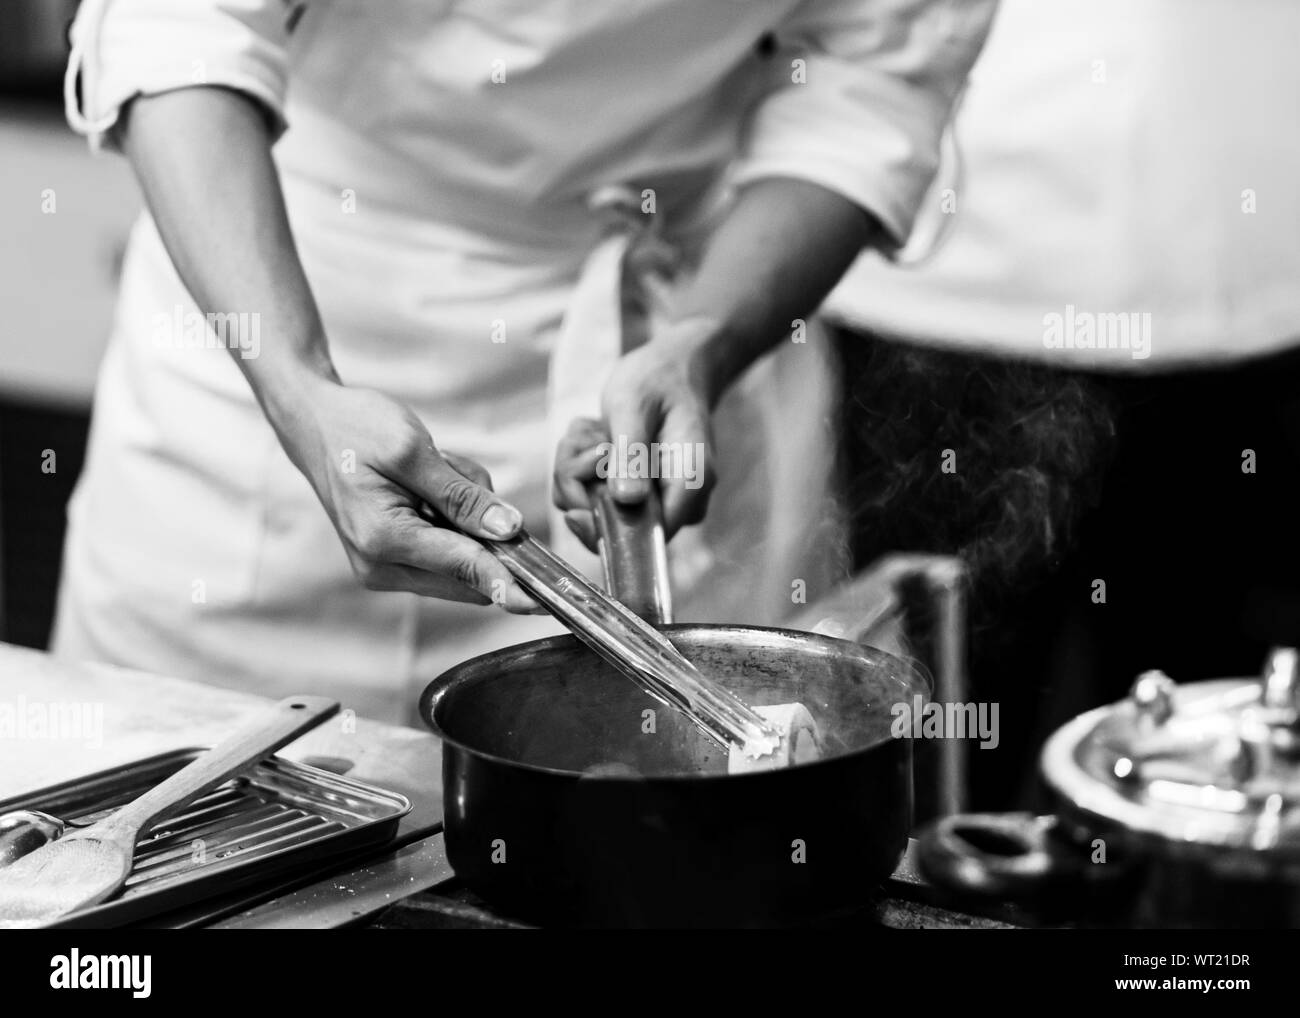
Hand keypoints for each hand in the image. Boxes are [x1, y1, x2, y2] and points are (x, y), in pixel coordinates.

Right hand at [273, 377, 540, 611]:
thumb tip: (509, 532)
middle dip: (480, 527)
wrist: (314, 424)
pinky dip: (451, 516)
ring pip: (462, 558)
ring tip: (431, 472)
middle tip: (453, 473)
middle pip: (467, 572)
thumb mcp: (413, 451)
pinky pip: (447, 547)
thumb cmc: (355, 429)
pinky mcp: (393, 559)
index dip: (509, 581)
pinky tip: (427, 484)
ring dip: (464, 516)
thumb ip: (462, 496)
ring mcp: (385, 567)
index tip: (544, 602)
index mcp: (383, 540)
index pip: (464, 567)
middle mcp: (381, 566)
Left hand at [553, 319, 718, 549]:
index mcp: (690, 483)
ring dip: (576, 470)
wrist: (671, 370)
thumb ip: (631, 454)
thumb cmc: (658, 380)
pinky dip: (579, 469)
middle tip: (586, 438)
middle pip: (614, 528)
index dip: (604, 524)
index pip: (648, 536)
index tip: (578, 488)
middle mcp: (677, 503)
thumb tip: (627, 500)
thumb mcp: (635, 406)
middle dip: (581, 484)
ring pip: (595, 512)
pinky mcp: (636, 497)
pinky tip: (592, 437)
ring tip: (592, 430)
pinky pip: (592, 499)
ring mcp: (656, 502)